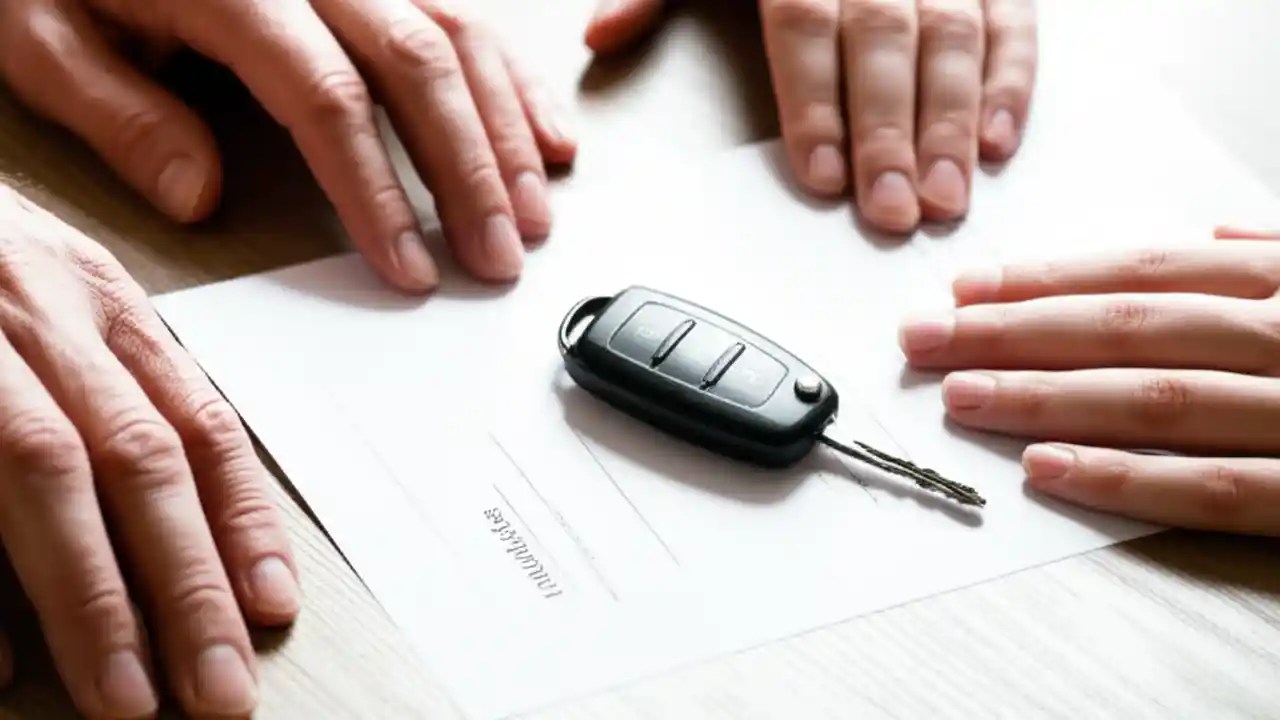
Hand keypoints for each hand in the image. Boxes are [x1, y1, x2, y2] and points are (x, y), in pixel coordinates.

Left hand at [0, 0, 576, 293]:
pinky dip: (515, 83)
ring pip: (460, 38)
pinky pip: (471, 14)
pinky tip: (547, 139)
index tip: (409, 269)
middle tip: (499, 260)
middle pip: (418, 68)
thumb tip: (199, 197)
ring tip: (533, 218)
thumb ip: (120, 115)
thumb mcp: (43, 37)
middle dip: (470, 175)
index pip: (326, 96)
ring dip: (505, 135)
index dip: (377, 190)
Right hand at [0, 185, 297, 716]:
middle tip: (220, 690)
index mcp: (105, 303)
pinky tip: (0, 664)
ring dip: (91, 596)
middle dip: (187, 584)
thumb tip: (204, 503)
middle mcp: (46, 319)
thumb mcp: (66, 286)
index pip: (200, 424)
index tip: (272, 609)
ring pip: (47, 473)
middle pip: (140, 461)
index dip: (244, 522)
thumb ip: (129, 374)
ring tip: (125, 697)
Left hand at [584, 0, 1035, 232]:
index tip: (822, 171)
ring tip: (947, 195)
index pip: (806, 22)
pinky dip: (1012, 80)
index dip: (816, 100)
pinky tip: (998, 143)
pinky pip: (1014, 19)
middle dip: (893, 131)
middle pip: (887, 37)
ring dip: (956, 120)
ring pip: (957, 33)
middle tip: (893, 208)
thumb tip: (603, 34)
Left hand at [898, 237, 1279, 535]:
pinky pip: (1212, 488)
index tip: (965, 291)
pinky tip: (1043, 467)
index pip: (1148, 274)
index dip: (1046, 282)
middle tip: (926, 338)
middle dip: (1013, 332)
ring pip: (1155, 398)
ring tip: (962, 394)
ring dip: (1045, 395)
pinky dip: (1124, 477)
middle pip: (1129, 328)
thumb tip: (1219, 234)